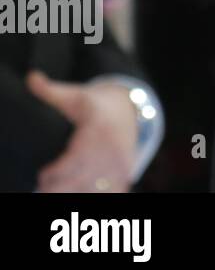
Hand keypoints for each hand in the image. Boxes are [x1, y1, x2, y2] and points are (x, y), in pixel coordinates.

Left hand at [26, 70, 136, 191]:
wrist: (129, 108)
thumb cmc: (93, 104)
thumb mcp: (73, 95)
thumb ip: (49, 90)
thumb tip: (31, 77)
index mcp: (98, 129)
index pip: (76, 158)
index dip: (56, 172)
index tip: (42, 174)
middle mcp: (112, 147)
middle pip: (83, 178)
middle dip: (61, 186)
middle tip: (44, 186)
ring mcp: (121, 161)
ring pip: (96, 187)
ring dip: (76, 191)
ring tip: (56, 189)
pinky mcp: (125, 171)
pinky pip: (111, 190)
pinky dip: (95, 192)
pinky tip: (80, 190)